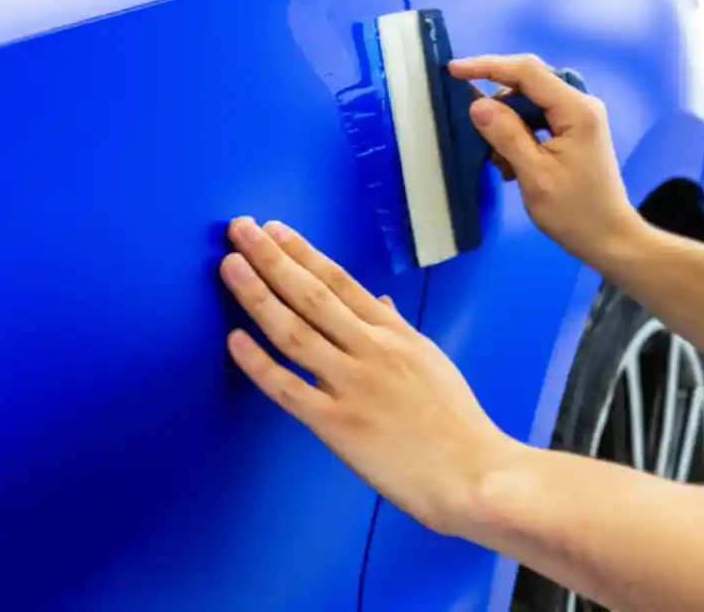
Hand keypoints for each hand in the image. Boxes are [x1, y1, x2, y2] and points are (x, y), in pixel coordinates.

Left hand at [219, 217, 521, 535]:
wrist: (473, 475)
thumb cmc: (456, 423)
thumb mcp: (432, 362)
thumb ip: (399, 330)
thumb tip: (380, 302)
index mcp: (396, 333)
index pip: (341, 281)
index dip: (303, 252)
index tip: (273, 229)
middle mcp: (372, 350)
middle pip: (312, 295)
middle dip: (272, 258)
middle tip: (239, 229)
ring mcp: (353, 386)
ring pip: (295, 332)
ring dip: (258, 296)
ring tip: (230, 266)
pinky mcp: (339, 425)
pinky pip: (289, 389)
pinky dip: (259, 364)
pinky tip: (234, 340)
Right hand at [449, 55, 646, 268]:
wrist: (609, 239)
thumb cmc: (574, 212)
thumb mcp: (535, 176)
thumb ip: (506, 136)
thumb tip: (477, 105)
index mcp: (576, 110)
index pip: (527, 72)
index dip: (488, 66)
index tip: (453, 71)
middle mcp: (580, 104)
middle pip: (528, 83)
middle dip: (496, 98)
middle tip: (469, 122)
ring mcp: (579, 117)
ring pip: (530, 102)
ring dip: (506, 122)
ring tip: (496, 157)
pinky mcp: (574, 131)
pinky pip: (537, 118)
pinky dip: (518, 134)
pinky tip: (510, 163)